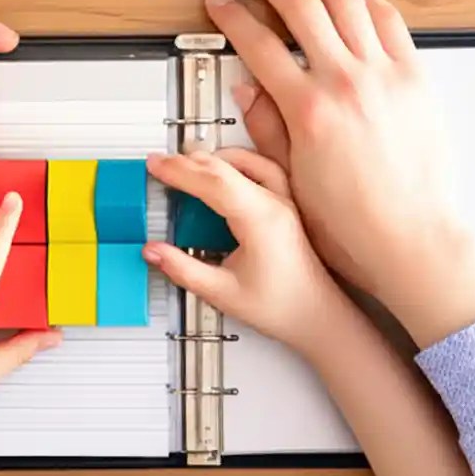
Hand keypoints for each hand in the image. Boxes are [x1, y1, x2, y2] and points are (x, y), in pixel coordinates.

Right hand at [142, 149, 352, 356]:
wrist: (319, 318)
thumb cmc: (283, 308)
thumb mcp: (222, 292)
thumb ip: (182, 268)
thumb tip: (155, 251)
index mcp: (261, 219)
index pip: (213, 181)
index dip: (179, 170)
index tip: (156, 165)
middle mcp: (276, 204)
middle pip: (228, 166)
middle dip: (190, 161)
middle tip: (162, 164)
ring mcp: (284, 203)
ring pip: (249, 161)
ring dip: (216, 158)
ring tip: (188, 163)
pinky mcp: (287, 208)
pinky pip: (262, 170)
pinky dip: (236, 165)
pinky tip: (223, 172)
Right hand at [205, 0, 474, 347]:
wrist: (411, 240)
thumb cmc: (354, 226)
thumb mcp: (290, 181)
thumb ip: (266, 127)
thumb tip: (248, 88)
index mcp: (310, 112)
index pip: (259, 44)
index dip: (232, 16)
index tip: (220, 2)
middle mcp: (348, 85)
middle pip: (300, 4)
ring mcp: (386, 77)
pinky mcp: (415, 80)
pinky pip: (390, 21)